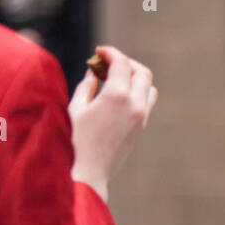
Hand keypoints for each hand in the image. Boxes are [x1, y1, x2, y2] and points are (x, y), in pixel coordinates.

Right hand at [69, 45, 157, 200]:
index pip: (122, 63)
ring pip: (149, 88)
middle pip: (142, 73)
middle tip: (108, 63)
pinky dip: (136, 93)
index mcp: (117, 96)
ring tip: (114, 79)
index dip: (110, 53)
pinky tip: (117, 96)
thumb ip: (87, 86)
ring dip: (136, 78)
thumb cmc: (74, 139)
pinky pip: (146, 103)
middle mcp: (135, 105)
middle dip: (127, 63)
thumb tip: (94, 73)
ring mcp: (141, 118)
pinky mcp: (141, 129)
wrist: (89, 172)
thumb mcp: (76, 107)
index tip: (98, 52)